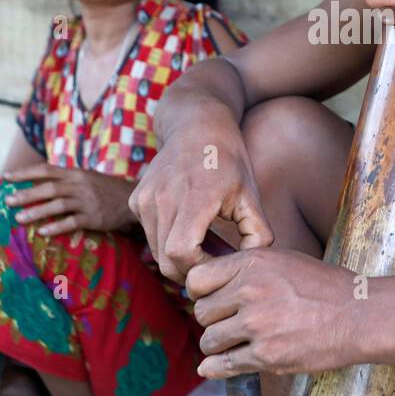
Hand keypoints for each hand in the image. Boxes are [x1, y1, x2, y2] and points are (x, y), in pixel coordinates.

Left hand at [1, 164, 136, 235]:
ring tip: (19, 219)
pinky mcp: (94, 217)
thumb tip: (37, 181)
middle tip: (8, 201)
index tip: (6, 177)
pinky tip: (43, 232)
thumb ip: (64, 179)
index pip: (47, 170)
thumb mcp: (84, 177)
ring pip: (58, 204)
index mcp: (75, 173)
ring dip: (37, 211)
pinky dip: (57, 226)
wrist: (130, 198)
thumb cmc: (103, 188)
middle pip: (49, 187)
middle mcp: (79, 185)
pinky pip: (72, 222)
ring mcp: (87, 201)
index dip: (26, 172)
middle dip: (27, 194)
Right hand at [128, 130, 273, 283]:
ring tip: (207, 245)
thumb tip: (248, 264)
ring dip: (179, 258)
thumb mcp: (251, 194)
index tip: (222, 262)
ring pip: (156, 252)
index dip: (202, 268)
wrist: (197, 125)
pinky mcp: (136, 199)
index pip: (181, 255)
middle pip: (166, 261)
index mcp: (193, 198)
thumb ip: (257, 233)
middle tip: (216, 262)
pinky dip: (168, 241)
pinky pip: (150, 235)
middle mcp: (162, 199)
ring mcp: (144, 199)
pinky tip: (190, 229)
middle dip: (191, 270)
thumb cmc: (229, 160)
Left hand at [185, 249, 363, 377]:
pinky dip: (216, 368)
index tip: (209, 299)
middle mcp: (250, 291)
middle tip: (226, 323)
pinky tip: (214, 367)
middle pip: (201, 311)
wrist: (358, 315)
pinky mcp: (266, 355)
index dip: (200, 292)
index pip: (198, 279)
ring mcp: (256, 325)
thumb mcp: (285, 261)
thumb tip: (216, 284)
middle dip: (212, 319)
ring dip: (217, 345)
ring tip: (231, 343)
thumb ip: (249, 270)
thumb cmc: (326, 287)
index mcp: (253, 263)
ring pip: (210, 339)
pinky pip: (224, 364)